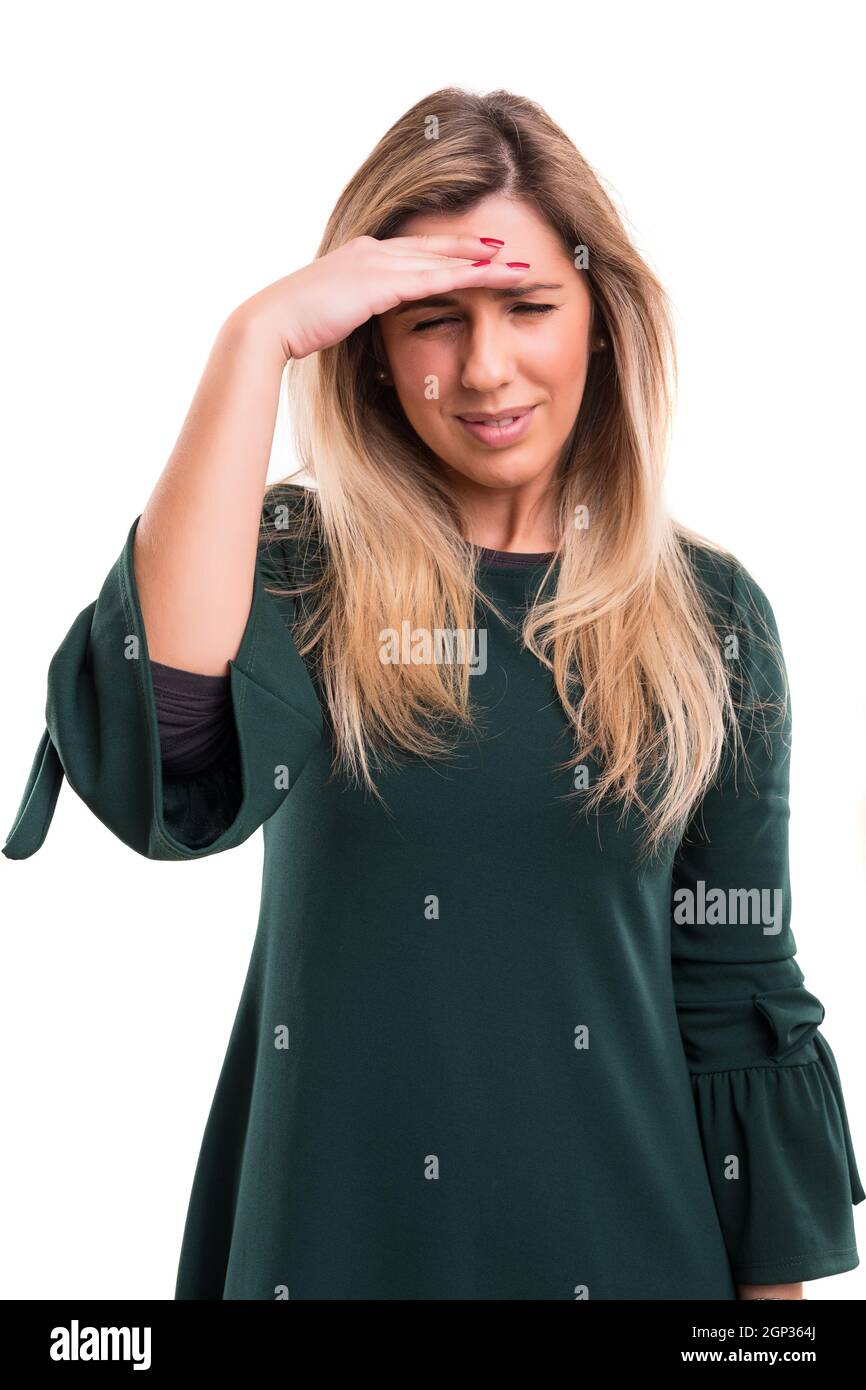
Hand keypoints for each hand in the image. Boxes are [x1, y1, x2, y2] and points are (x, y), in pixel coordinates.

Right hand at [233, 234, 529, 362]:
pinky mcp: (380, 282)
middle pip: (434, 247)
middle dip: (472, 247)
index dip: (446, 251)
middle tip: (506, 247)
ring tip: (513, 263)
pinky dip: (465, 276)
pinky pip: (433, 278)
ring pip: (441, 259)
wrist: (270, 325)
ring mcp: (377, 262)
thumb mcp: (331, 318)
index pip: (413, 251)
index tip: (475, 253)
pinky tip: (490, 277)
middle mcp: (373, 251)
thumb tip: (365, 330)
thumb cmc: (293, 330)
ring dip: (480, 261)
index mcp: (361, 257)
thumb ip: (354, 316)